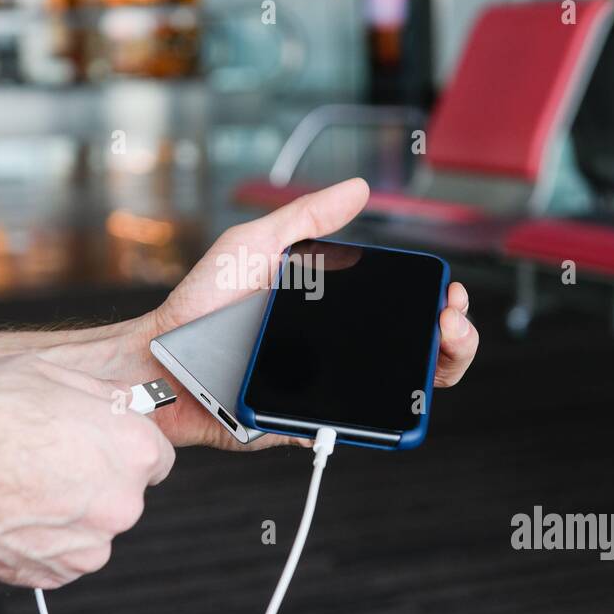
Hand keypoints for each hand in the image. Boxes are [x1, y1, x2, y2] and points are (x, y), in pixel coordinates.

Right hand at [0, 353, 173, 588]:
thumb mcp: (45, 372)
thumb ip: (102, 393)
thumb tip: (125, 403)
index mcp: (131, 448)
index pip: (155, 452)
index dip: (122, 442)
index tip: (94, 440)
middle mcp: (121, 502)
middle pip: (126, 488)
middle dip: (96, 474)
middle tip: (45, 455)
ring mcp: (89, 545)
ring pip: (95, 523)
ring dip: (71, 508)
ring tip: (20, 480)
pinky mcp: (56, 574)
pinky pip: (66, 551)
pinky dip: (46, 536)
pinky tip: (11, 507)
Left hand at [83, 178, 480, 449]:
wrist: (160, 359)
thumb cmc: (202, 303)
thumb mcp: (255, 245)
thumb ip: (306, 218)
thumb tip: (359, 188)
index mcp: (333, 312)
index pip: (401, 313)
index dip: (436, 306)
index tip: (447, 293)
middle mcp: (336, 353)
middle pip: (416, 355)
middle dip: (454, 340)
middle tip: (451, 320)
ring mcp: (326, 391)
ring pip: (397, 395)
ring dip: (435, 374)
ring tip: (441, 348)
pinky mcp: (306, 423)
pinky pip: (354, 425)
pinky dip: (384, 415)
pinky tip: (396, 391)